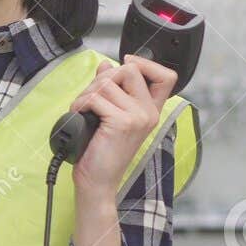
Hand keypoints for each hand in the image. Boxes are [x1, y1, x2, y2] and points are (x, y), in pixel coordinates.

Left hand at [67, 54, 176, 204]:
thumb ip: (111, 89)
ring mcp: (138, 117)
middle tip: (91, 99)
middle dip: (102, 79)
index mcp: (150, 110)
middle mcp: (149, 113)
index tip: (124, 65)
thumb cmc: (101, 152)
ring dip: (86, 94)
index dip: (145, 63)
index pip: (166, 76)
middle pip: (129, 70)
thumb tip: (106, 65)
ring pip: (106, 83)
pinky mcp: (122, 122)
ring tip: (83, 111)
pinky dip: (80, 104)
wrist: (97, 182)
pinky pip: (95, 97)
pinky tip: (79, 116)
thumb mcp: (110, 115)